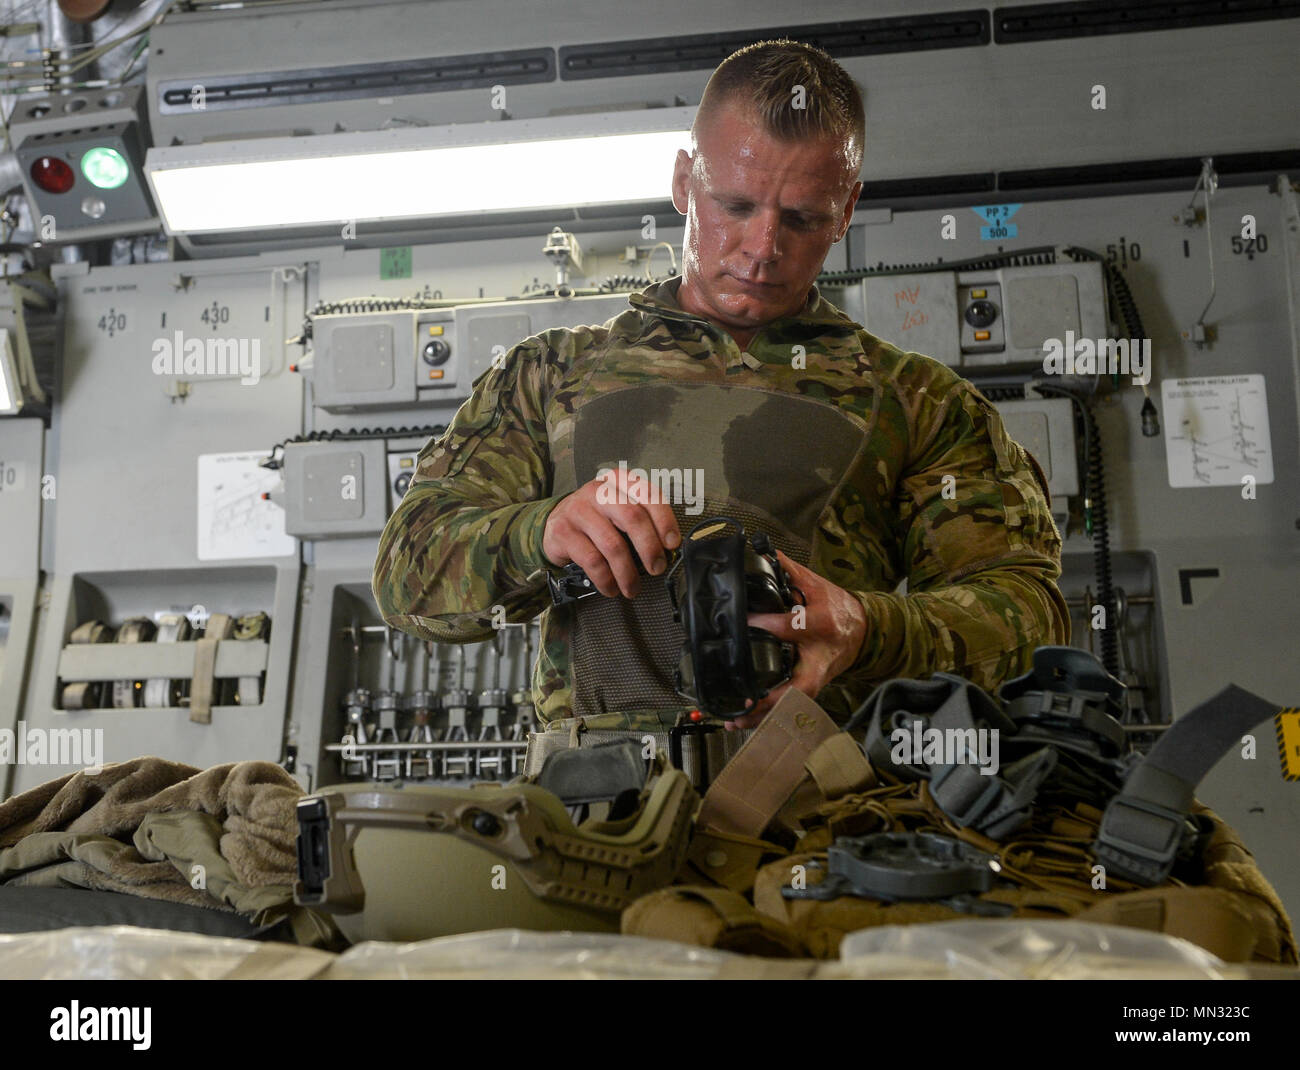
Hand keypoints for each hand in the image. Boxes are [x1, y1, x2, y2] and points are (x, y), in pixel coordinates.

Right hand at [542, 468, 680, 598]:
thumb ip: (643, 521)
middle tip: (657, 568)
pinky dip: (605, 579)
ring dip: (627, 572)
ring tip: (632, 588)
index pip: (648, 494)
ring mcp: (578, 509)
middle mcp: (598, 490)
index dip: (664, 520)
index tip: (672, 544)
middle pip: (632, 517)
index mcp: (619, 481)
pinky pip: (592, 560)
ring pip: (612, 544)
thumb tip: (667, 549)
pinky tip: (611, 587)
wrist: (555, 522)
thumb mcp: (619, 509)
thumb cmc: (597, 518)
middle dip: (649, 548)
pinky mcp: (563, 531)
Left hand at [726, 551, 867, 729]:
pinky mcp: (813, 688)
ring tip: (734, 721)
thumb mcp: (817, 585)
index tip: (743, 622)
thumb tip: (764, 553)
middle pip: (795, 685)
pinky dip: (767, 717)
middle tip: (742, 701)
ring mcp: (817, 677)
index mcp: (820, 626)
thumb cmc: (839, 608)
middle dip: (768, 698)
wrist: (864, 631)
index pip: (789, 626)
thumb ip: (790, 571)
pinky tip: (744, 723)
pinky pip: (788, 707)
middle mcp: (819, 658)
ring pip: (790, 704)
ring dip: (763, 716)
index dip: (765, 624)